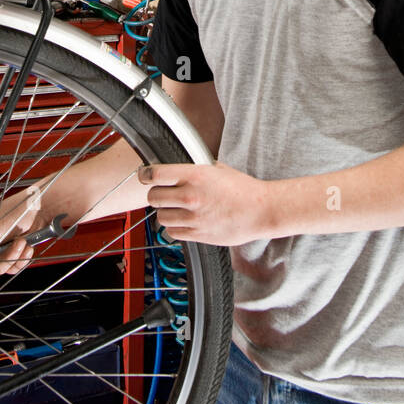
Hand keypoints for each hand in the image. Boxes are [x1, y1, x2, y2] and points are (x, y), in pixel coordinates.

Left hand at [137, 162, 274, 246]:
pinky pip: (171, 232)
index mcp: (195, 175)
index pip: (156, 174)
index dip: (145, 175)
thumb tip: (179, 169)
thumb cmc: (243, 189)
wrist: (260, 211)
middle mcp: (191, 196)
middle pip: (154, 197)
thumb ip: (195, 169)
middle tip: (162, 193)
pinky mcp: (197, 234)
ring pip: (160, 216)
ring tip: (174, 208)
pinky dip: (173, 227)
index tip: (144, 176)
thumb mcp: (218, 168)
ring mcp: (193, 217)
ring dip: (164, 212)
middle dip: (156, 194)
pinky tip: (182, 220)